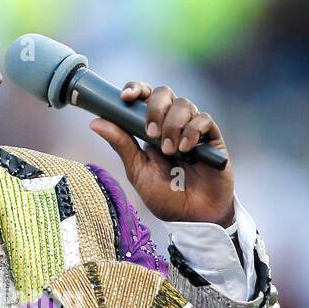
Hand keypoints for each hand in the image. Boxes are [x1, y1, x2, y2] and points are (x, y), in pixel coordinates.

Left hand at [89, 81, 234, 226]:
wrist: (192, 218)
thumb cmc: (165, 197)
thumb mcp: (138, 171)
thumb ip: (121, 145)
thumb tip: (95, 122)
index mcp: (151, 128)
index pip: (144, 96)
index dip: (136, 89)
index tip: (125, 97)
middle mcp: (172, 124)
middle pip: (164, 93)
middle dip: (154, 108)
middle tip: (150, 133)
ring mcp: (193, 130)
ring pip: (184, 104)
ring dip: (172, 125)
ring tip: (170, 151)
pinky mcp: (213, 139)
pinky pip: (204, 119)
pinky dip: (192, 131)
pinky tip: (186, 150)